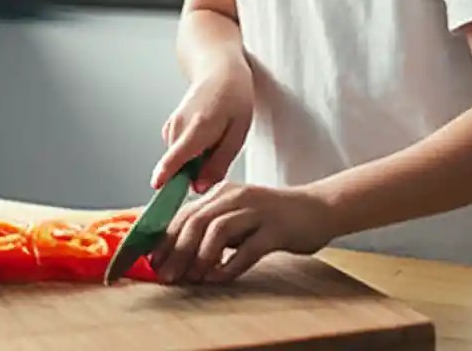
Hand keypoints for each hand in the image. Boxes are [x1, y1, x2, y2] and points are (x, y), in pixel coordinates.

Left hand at [151, 182, 335, 284]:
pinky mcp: (275, 228)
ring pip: (218, 231)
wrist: (318, 208)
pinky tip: (220, 278)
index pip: (184, 213)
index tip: (153, 262)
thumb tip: (176, 253)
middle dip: (177, 251)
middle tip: (168, 276)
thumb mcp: (237, 216)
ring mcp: (256, 211)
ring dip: (200, 258)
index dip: (164, 239)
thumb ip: (211, 227)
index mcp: (222, 192)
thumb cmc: (272, 218)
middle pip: (196, 221)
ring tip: (194, 278)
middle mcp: (236, 197)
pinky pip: (247, 249)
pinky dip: (229, 266)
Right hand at [153, 63, 253, 192]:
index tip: (158, 194)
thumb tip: (198, 188)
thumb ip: (218, 163)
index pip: (174, 159)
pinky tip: (206, 137)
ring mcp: (170, 127)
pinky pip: (178, 152)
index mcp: (197, 129)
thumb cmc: (234, 98)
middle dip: (195, 176)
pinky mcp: (169, 128)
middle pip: (177, 168)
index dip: (165, 179)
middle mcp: (177, 128)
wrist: (219, 70)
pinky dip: (191, 153)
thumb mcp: (238, 133)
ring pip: (179, 161)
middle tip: (219, 158)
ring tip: (216, 141)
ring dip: (195, 163)